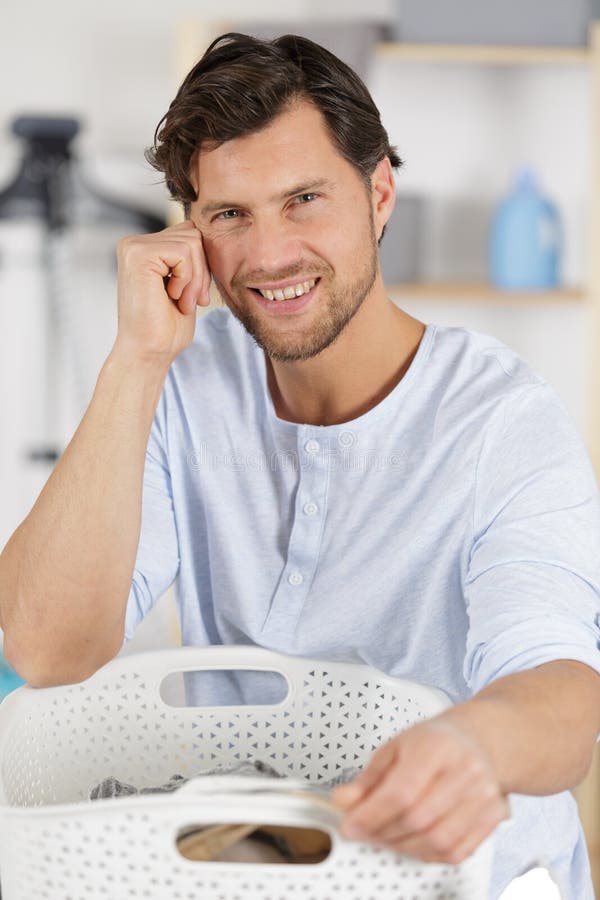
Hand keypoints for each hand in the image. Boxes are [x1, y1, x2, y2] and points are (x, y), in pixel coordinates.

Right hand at [114, 219, 211, 363]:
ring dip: (196, 278)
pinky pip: (183, 252)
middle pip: (193, 233)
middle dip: (201, 271)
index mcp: (143, 248)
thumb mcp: (184, 283)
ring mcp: (133, 246)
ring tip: (181, 301)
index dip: (202, 265)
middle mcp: (134, 243)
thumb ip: (188, 255)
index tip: (195, 296)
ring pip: (192, 241)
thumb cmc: (167, 326)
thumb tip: (203, 228)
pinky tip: (172, 297)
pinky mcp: (138, 254)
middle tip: (190, 301)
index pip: (190, 233)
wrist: (149, 352)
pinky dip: (187, 279)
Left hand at [331, 717, 509, 864]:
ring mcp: (482, 796)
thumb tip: (343, 801)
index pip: (402, 790)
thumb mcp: (395, 748)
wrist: (477, 741)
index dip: (371, 814)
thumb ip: (368, 778)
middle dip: (383, 832)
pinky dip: (427, 854)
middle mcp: (465, 770)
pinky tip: (413, 840)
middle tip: (364, 831)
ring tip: (386, 835)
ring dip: (403, 846)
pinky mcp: (492, 817)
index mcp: (436, 745)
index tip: (350, 824)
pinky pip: (455, 852)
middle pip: (419, 818)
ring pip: (437, 840)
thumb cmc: (434, 742)